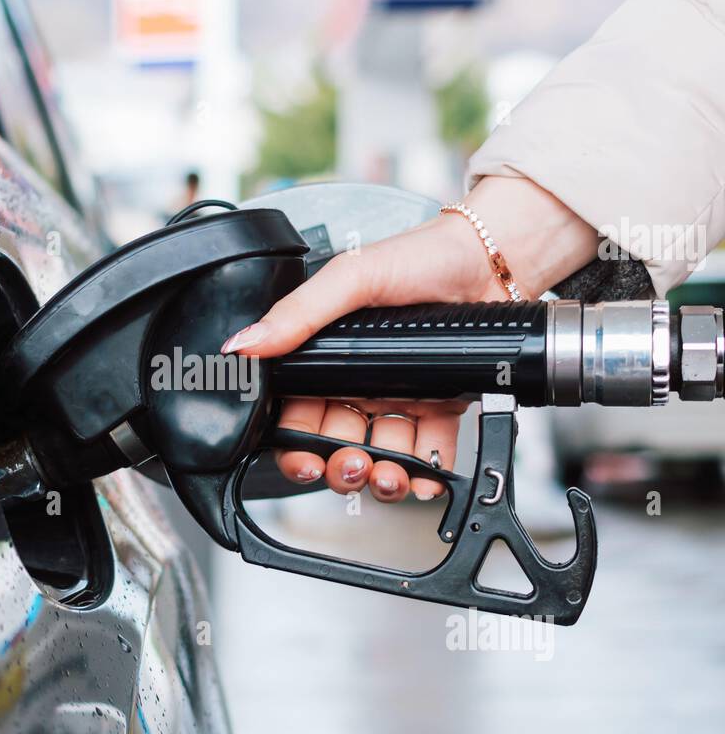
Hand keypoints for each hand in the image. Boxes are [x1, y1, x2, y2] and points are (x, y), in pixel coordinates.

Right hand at [221, 175, 598, 501]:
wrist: (491, 259)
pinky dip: (428, 472)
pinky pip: (428, 451)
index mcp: (328, 355)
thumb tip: (242, 343)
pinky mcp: (440, 405)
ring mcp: (400, 396)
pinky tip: (426, 476)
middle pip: (336, 442)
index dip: (296, 445)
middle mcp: (360, 380)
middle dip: (339, 467)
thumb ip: (298, 314)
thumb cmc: (420, 257)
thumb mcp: (349, 278)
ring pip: (380, 453)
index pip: (297, 413)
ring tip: (390, 475)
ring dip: (382, 475)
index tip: (303, 461)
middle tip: (351, 467)